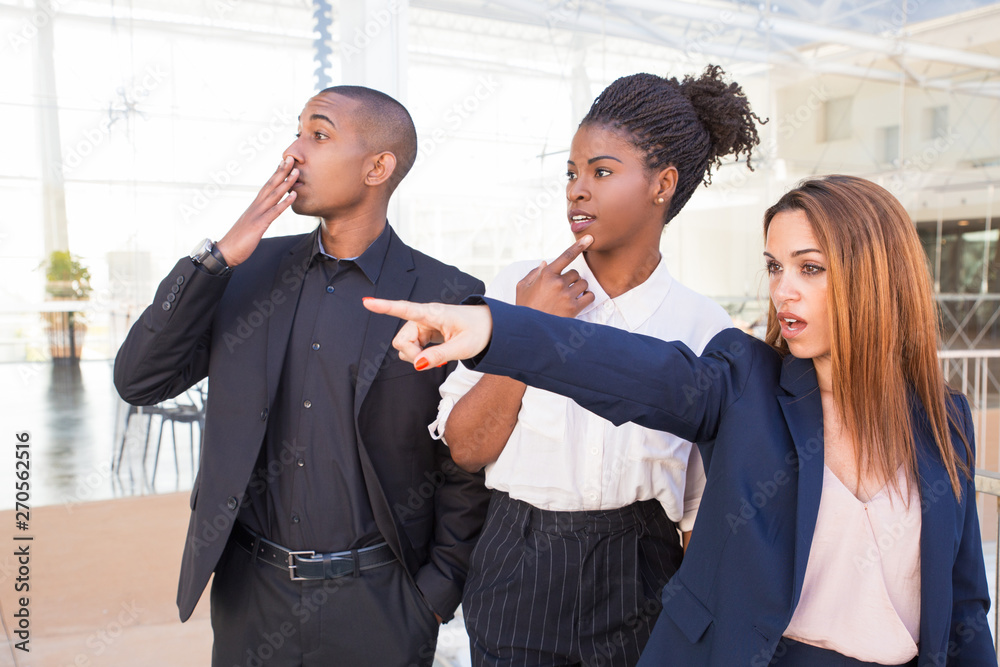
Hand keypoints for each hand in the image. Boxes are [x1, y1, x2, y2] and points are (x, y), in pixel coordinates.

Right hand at [215, 156, 297, 267]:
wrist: (226, 252)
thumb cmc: (238, 240)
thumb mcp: (251, 225)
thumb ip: (259, 217)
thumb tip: (265, 214)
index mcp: (254, 206)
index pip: (266, 186)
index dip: (275, 174)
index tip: (283, 162)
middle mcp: (256, 206)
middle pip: (270, 185)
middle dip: (282, 171)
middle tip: (292, 158)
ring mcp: (257, 214)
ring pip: (274, 194)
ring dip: (286, 182)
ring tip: (297, 171)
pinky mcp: (259, 224)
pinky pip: (275, 211)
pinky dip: (285, 202)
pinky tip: (294, 194)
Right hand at [361, 298, 492, 368]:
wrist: (492, 327)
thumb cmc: (480, 331)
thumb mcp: (463, 347)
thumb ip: (439, 355)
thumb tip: (418, 364)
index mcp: (434, 313)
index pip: (405, 309)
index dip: (385, 307)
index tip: (366, 301)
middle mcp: (424, 317)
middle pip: (401, 339)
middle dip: (411, 355)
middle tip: (432, 362)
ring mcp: (424, 325)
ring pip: (405, 345)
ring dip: (416, 356)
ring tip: (438, 357)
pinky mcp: (425, 332)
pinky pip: (412, 347)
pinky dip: (420, 355)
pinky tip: (435, 355)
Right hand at [516, 236, 593, 316]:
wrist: (530, 330)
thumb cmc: (525, 308)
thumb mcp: (522, 288)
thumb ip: (533, 273)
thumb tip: (545, 262)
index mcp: (546, 275)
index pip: (565, 256)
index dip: (578, 246)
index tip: (589, 239)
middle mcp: (557, 283)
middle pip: (576, 273)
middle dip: (572, 280)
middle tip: (563, 289)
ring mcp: (567, 295)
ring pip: (584, 284)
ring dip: (579, 288)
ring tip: (569, 296)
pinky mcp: (574, 308)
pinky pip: (589, 296)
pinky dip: (587, 298)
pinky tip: (578, 302)